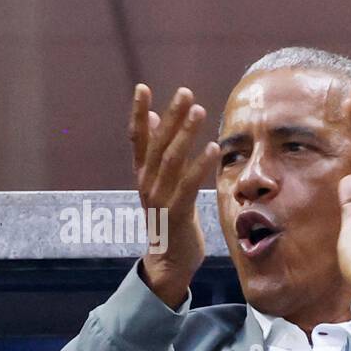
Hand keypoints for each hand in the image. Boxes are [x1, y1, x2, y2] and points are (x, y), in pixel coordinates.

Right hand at [129, 84, 218, 307]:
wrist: (167, 262)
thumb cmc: (170, 220)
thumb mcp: (161, 185)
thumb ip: (155, 154)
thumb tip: (152, 120)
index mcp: (143, 175)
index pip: (138, 139)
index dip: (138, 113)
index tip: (142, 88)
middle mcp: (148, 183)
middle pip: (157, 143)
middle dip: (171, 116)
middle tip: (184, 92)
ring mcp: (160, 198)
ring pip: (171, 159)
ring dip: (186, 134)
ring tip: (199, 110)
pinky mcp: (176, 213)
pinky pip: (188, 184)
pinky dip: (200, 165)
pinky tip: (213, 147)